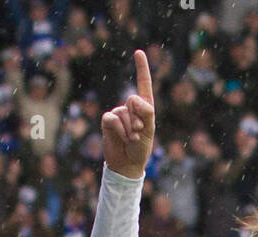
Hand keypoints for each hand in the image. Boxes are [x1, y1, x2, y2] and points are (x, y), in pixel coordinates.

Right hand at [101, 49, 154, 178]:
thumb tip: (134, 100)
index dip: (141, 68)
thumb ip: (146, 112)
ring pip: (123, 113)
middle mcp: (130, 108)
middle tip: (138, 133)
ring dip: (129, 129)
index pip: (143, 85)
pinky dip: (119, 131)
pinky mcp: (107, 120)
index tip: (138, 52)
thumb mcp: (149, 131)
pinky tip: (121, 138)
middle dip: (137, 118)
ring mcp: (118, 113)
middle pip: (133, 100)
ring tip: (130, 139)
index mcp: (144, 108)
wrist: (127, 164)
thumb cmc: (140, 149)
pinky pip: (113, 119)